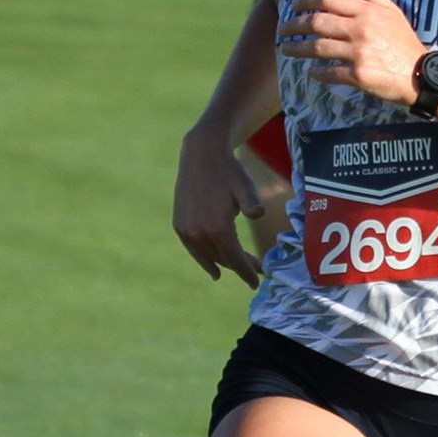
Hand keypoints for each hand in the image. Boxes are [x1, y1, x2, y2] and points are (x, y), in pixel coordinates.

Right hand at [173, 127, 264, 287]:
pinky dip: (203, 259)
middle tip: (256, 269)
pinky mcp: (179, 225)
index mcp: (217, 228)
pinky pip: (194, 249)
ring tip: (236, 269)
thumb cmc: (229, 171)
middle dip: (240, 266)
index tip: (257, 282)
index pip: (235, 259)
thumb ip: (252, 203)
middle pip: (223, 259)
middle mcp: (199, 233)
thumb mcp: (245, 187)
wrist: (201, 154)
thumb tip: (258, 214)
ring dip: (223, 264)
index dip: (247, 272)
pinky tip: (212, 268)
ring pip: (207, 256)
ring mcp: (186, 230)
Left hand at [277, 0, 421, 106]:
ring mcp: (358, 52)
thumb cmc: (404, 41)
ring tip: (287, 50)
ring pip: (318, 48)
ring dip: (298, 49)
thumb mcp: (392, 11)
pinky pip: (329, 72)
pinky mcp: (358, 75)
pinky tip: (311, 71)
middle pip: (317, 22)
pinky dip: (317, 72)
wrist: (422, 74)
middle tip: (283, 28)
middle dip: (294, 24)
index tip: (294, 5)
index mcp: (367, 11)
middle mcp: (361, 29)